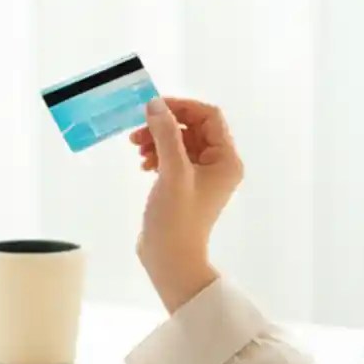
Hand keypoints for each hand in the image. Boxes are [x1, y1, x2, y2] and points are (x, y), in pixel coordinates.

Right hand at [130, 97, 244, 312]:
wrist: (170, 259)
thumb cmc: (177, 218)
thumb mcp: (172, 171)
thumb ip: (165, 134)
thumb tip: (155, 104)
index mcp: (226, 159)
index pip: (209, 116)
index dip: (182, 107)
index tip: (153, 107)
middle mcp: (219, 164)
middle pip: (193, 128)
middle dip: (165, 125)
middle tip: (137, 131)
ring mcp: (202, 176)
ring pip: (180, 141)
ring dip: (157, 139)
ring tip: (136, 148)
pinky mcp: (185, 185)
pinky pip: (173, 157)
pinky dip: (157, 154)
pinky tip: (143, 164)